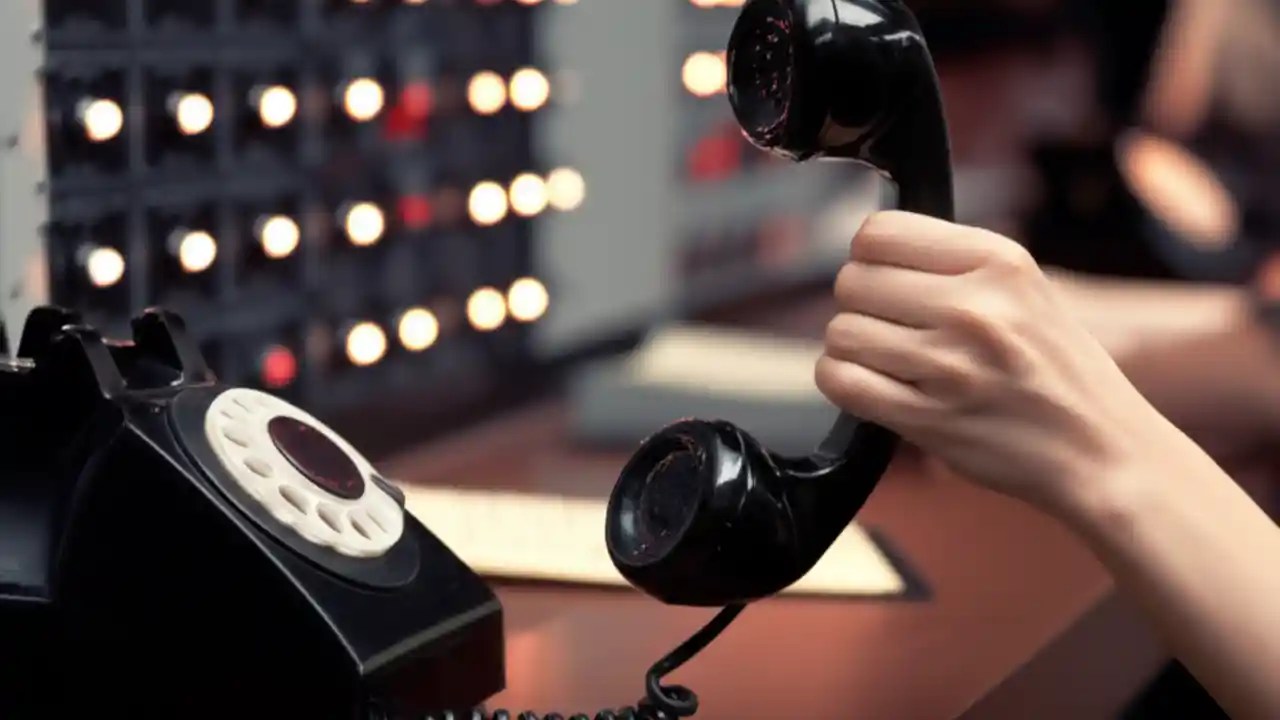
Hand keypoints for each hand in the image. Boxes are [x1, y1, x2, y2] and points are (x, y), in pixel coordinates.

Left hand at [815, 212, 1182, 511]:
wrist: (1102, 449)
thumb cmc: (1057, 369)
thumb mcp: (1025, 289)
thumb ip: (954, 264)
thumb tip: (868, 250)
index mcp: (997, 261)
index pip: (879, 232)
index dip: (869, 258)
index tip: (885, 279)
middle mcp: (973, 307)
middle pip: (853, 282)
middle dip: (861, 305)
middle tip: (890, 328)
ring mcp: (949, 365)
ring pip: (842, 333)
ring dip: (852, 348)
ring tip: (888, 361)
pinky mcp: (928, 418)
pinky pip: (841, 381)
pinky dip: (841, 382)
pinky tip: (869, 385)